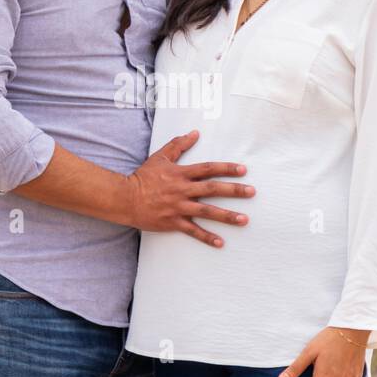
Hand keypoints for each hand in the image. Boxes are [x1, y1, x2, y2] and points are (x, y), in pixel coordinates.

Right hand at [123, 130, 253, 246]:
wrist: (124, 198)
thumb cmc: (143, 177)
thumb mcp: (160, 157)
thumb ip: (178, 144)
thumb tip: (195, 133)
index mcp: (180, 174)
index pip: (208, 169)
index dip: (226, 168)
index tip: (243, 170)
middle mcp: (182, 190)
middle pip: (212, 189)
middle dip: (234, 191)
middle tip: (252, 192)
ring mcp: (178, 207)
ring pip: (206, 211)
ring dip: (226, 216)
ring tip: (244, 220)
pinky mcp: (173, 222)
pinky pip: (192, 231)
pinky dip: (206, 237)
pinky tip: (220, 243)